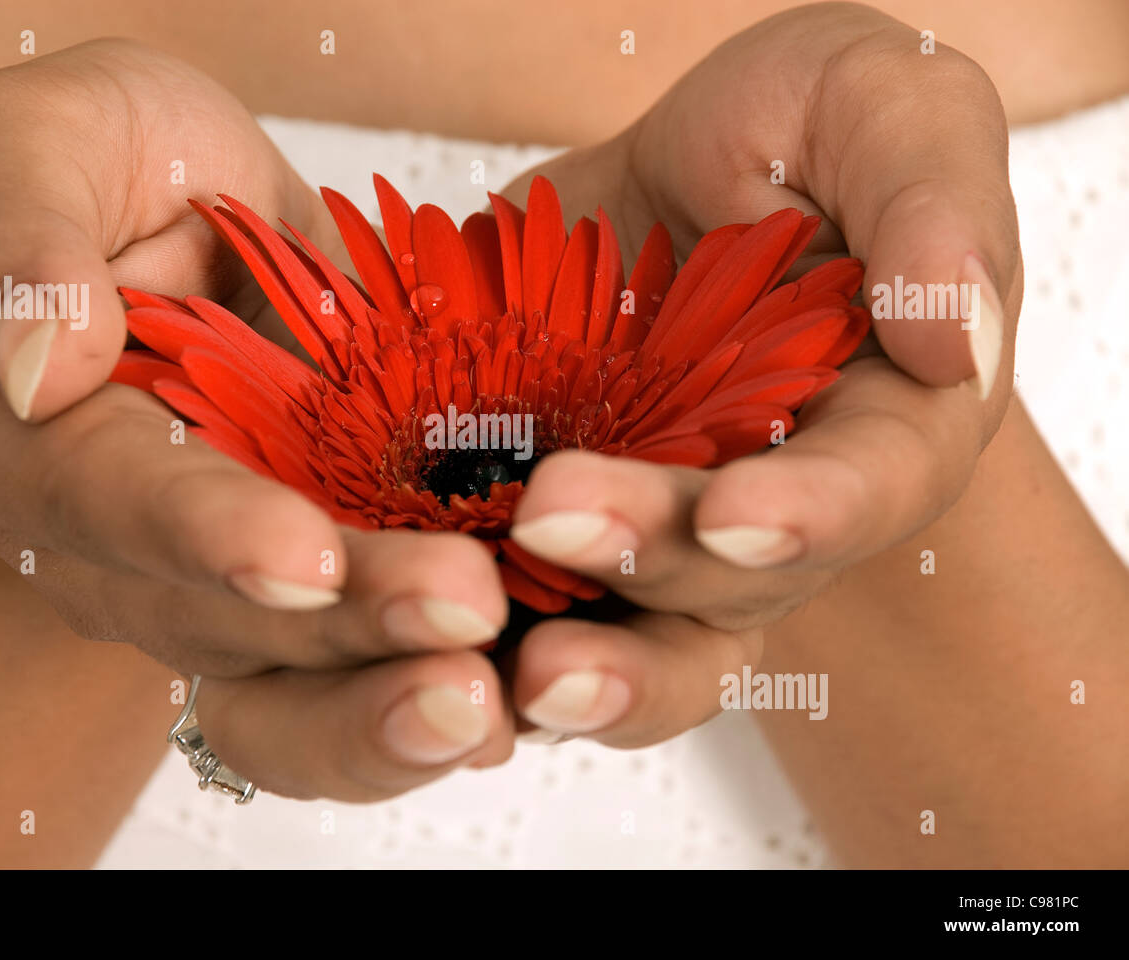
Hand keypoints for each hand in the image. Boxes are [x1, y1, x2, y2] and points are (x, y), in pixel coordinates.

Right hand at [0, 39, 514, 799]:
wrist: (200, 211)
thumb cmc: (114, 162)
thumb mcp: (42, 139)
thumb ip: (15, 234)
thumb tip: (35, 368)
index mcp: (27, 447)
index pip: (105, 501)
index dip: (202, 532)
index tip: (303, 558)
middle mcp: (114, 548)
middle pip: (220, 612)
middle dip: (342, 623)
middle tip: (465, 611)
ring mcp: (214, 581)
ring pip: (298, 657)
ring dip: (397, 670)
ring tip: (496, 677)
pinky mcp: (310, 580)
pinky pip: (362, 649)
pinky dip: (431, 665)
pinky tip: (519, 675)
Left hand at [498, 2, 1019, 741]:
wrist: (665, 171)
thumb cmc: (792, 129)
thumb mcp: (873, 106)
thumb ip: (929, 196)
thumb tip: (951, 336)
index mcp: (882, 421)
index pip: (869, 486)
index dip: (810, 512)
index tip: (736, 511)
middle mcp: (779, 506)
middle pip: (733, 577)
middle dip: (650, 556)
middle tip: (553, 516)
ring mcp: (668, 529)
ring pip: (643, 633)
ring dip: (586, 667)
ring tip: (519, 671)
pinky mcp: (562, 523)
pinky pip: (534, 605)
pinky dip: (492, 634)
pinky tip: (428, 644)